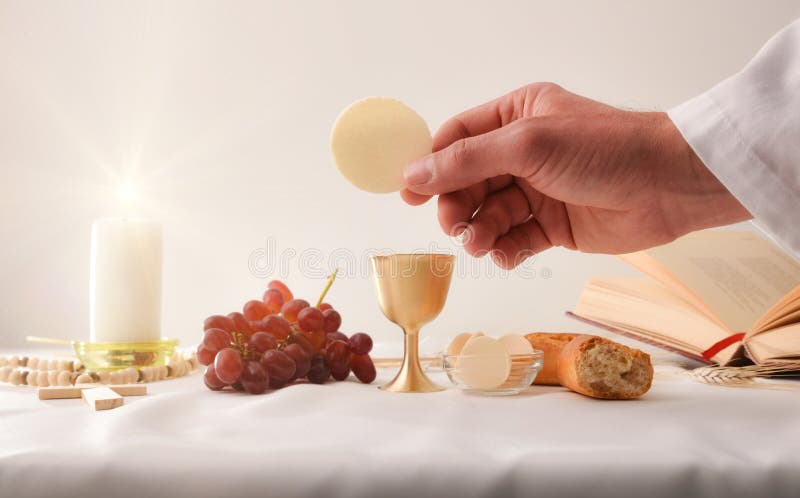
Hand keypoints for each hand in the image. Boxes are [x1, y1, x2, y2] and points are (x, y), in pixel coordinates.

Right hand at [401, 83, 750, 267]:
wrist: (668, 186)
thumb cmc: (603, 149)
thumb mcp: (527, 143)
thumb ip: (467, 160)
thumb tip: (414, 173)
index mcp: (516, 116)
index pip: (458, 139)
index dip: (431, 166)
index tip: (409, 194)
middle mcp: (523, 152)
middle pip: (468, 181)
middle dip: (457, 205)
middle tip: (455, 226)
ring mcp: (538, 190)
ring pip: (489, 214)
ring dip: (480, 231)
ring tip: (481, 244)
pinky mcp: (553, 225)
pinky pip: (514, 239)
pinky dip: (505, 250)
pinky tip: (506, 254)